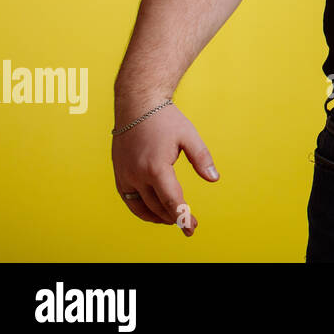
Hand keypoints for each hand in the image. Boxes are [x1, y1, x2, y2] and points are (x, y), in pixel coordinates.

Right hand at [111, 101, 219, 236]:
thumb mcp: (189, 136)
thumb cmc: (165, 119)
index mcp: (156, 168)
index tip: (192, 228)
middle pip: (157, 207)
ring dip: (158, 217)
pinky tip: (153, 211)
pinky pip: (129, 200)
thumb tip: (214, 178)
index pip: (171, 201)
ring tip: (173, 219)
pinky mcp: (119, 174)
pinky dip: (141, 209)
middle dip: (174, 218)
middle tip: (189, 225)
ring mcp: (125, 176)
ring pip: (141, 207)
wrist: (137, 105)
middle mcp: (138, 175)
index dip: (183, 217)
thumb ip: (202, 158)